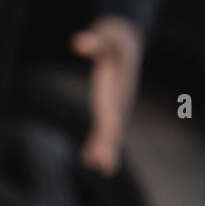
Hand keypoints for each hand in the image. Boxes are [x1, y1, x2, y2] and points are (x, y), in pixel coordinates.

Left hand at [70, 15, 143, 174]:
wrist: (125, 38)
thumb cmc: (114, 37)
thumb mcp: (106, 36)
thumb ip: (95, 42)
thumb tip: (79, 44)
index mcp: (119, 89)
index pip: (112, 116)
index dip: (107, 133)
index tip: (104, 150)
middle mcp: (120, 101)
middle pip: (114, 128)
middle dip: (109, 147)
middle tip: (104, 169)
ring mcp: (117, 104)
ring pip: (110, 132)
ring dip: (104, 149)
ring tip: (101, 169)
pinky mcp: (111, 104)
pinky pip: (104, 127)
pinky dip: (98, 142)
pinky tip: (89, 158)